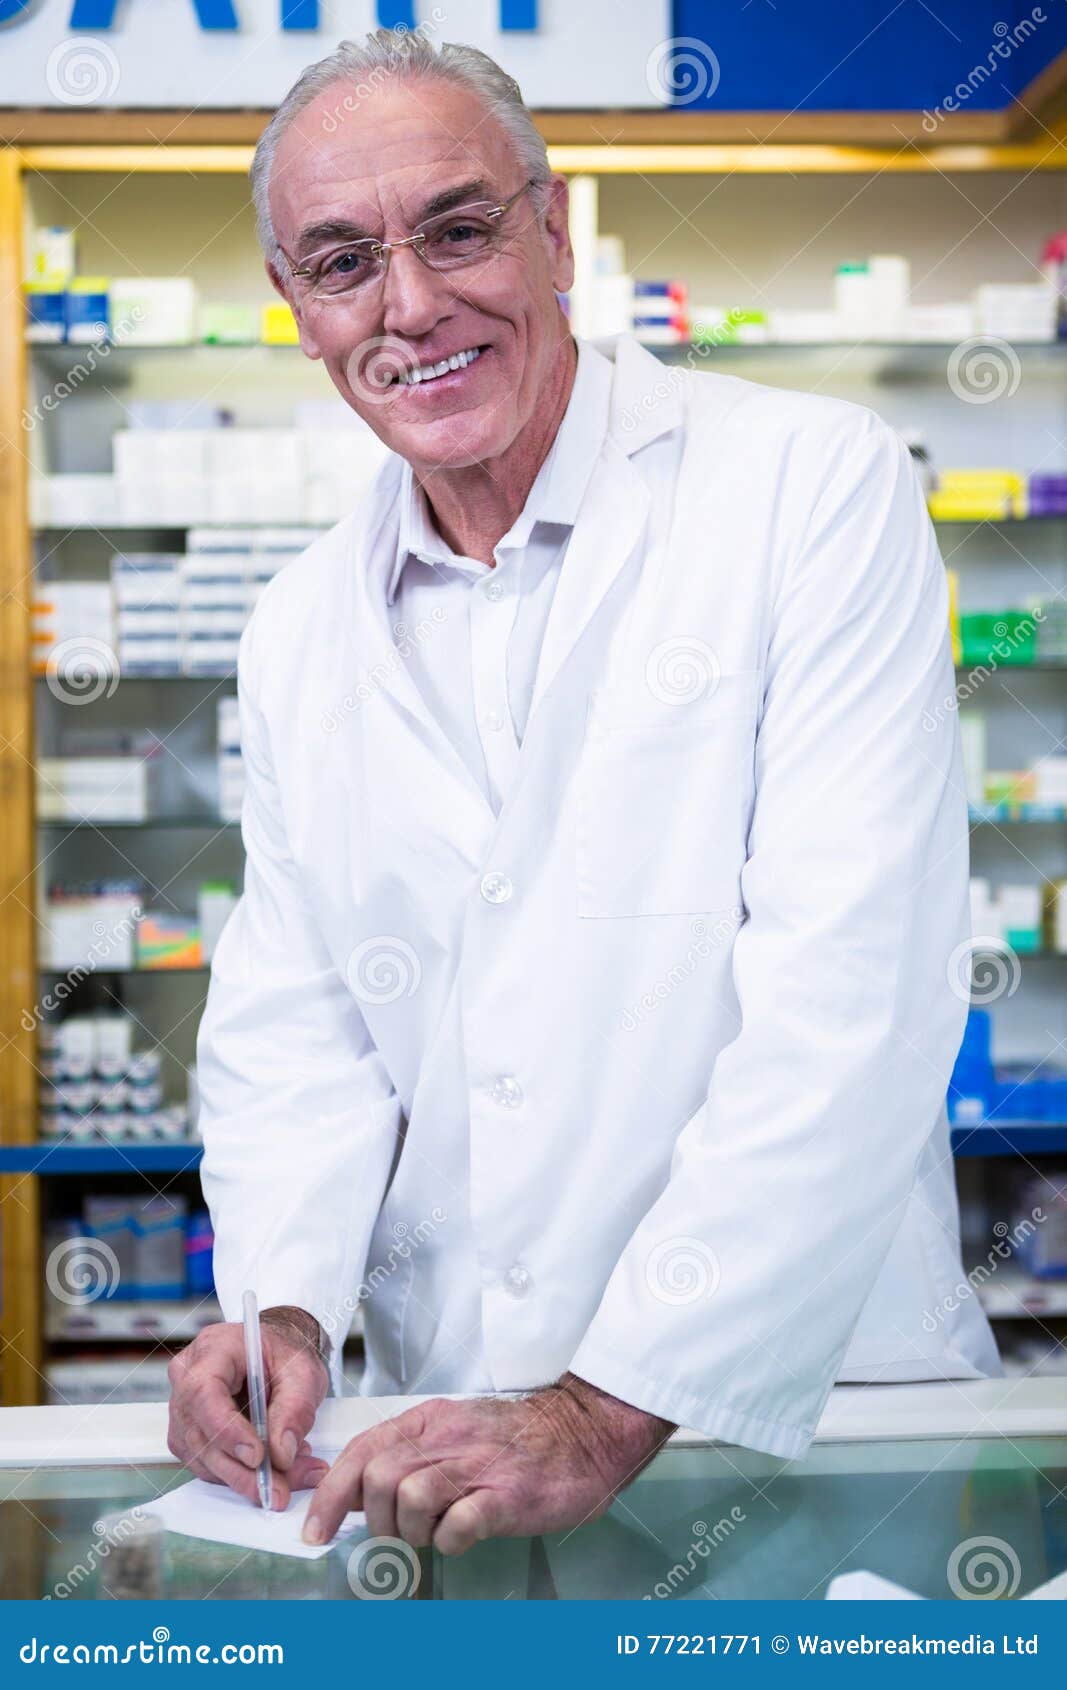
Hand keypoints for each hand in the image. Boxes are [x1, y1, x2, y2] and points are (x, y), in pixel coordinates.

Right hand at [167, 1305, 329, 1507]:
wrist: (276, 1357)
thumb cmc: (284, 1355)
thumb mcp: (303, 1373)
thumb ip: (295, 1410)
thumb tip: (281, 1454)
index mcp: (213, 1349)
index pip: (204, 1391)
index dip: (226, 1429)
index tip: (257, 1456)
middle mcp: (187, 1378)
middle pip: (201, 1434)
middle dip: (241, 1470)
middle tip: (278, 1490)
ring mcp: (183, 1410)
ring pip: (203, 1458)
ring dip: (245, 1478)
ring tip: (288, 1479)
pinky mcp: (190, 1436)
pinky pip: (208, 1466)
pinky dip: (241, 1477)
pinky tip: (273, 1472)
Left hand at [303, 1372, 672, 1553]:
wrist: (582, 1432)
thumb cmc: (518, 1438)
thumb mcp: (455, 1431)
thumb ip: (410, 1454)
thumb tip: (359, 1492)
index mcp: (430, 1420)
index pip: (361, 1451)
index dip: (330, 1495)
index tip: (315, 1530)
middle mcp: (448, 1438)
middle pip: (378, 1477)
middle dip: (375, 1519)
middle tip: (396, 1535)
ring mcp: (478, 1466)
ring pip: (409, 1498)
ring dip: (410, 1532)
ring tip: (433, 1534)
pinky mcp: (507, 1496)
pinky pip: (457, 1526)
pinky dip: (449, 1542)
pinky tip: (464, 1536)